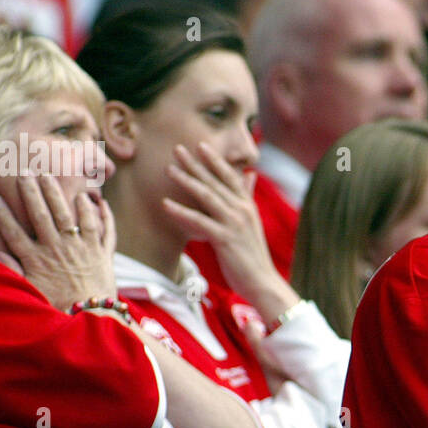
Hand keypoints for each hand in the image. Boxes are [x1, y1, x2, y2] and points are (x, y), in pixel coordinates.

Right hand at [0, 173, 116, 309]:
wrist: (92, 317)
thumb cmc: (58, 308)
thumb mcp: (30, 292)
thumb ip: (11, 272)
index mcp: (38, 260)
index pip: (15, 233)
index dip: (4, 216)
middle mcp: (59, 249)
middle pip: (41, 215)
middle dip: (31, 193)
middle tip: (24, 173)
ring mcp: (82, 248)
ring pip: (69, 214)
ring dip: (58, 194)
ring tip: (49, 176)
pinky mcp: (102, 253)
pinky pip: (102, 228)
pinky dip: (100, 214)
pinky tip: (95, 200)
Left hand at [160, 143, 299, 319]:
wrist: (262, 282)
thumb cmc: (253, 255)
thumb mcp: (252, 222)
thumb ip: (247, 197)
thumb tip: (250, 175)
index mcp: (247, 206)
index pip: (230, 176)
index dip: (215, 160)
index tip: (200, 145)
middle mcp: (241, 210)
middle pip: (215, 181)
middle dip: (195, 164)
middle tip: (177, 148)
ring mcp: (233, 223)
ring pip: (206, 196)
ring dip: (186, 181)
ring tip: (168, 169)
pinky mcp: (224, 239)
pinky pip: (199, 221)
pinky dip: (181, 212)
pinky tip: (165, 204)